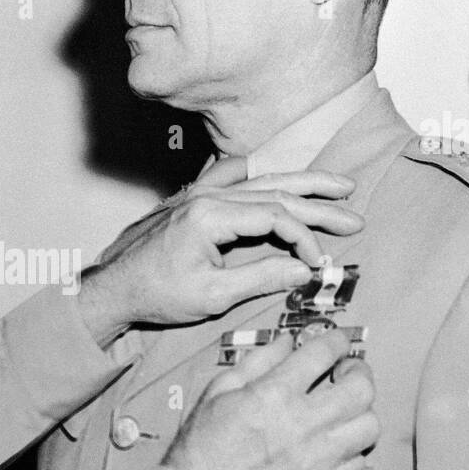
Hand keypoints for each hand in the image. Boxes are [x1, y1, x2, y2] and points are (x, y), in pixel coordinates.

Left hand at [76, 169, 361, 346]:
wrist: (113, 288)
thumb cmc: (156, 294)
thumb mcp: (213, 296)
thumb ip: (261, 278)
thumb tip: (304, 270)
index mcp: (210, 216)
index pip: (275, 216)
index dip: (304, 237)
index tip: (319, 263)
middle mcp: (206, 196)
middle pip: (275, 191)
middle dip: (319, 203)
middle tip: (354, 214)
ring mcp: (197, 194)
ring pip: (260, 181)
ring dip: (299, 183)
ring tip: (336, 185)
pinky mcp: (191, 200)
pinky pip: (230, 176)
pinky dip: (258, 174)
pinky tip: (273, 173)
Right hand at [164, 330, 377, 469]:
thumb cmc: (202, 445)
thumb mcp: (219, 391)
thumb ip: (258, 361)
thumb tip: (288, 342)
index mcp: (274, 394)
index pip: (323, 353)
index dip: (335, 341)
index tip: (336, 341)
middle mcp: (303, 424)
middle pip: (361, 388)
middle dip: (359, 371)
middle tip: (347, 372)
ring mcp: (318, 459)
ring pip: (369, 426)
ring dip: (360, 411)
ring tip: (344, 409)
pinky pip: (358, 462)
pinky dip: (352, 448)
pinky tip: (336, 442)